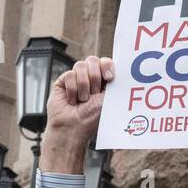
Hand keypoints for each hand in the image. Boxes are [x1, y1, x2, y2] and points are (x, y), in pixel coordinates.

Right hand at [40, 55, 113, 173]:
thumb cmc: (92, 118)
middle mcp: (89, 78)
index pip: (106, 62)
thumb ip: (115, 84)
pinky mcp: (63, 81)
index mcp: (103, 81)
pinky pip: (69, 74)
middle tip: (94, 93)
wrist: (74, 128)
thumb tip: (124, 72)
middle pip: (93, 60)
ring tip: (82, 100)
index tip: (109, 78)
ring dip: (84, 86)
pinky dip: (72, 90)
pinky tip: (72, 101)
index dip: (107, 65)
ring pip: (80, 65)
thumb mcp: (109, 100)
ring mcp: (75, 78)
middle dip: (95, 77)